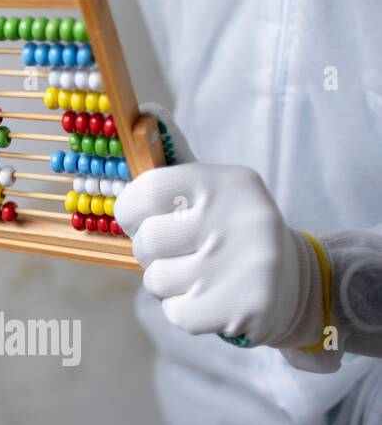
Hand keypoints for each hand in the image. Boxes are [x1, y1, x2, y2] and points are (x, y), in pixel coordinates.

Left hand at [116, 106, 324, 348]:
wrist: (295, 282)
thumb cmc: (230, 229)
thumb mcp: (211, 189)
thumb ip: (173, 157)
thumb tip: (144, 111)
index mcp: (227, 182)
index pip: (146, 190)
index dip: (130, 211)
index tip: (140, 219)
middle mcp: (238, 219)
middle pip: (147, 241)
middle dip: (151, 253)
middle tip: (180, 251)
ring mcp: (243, 265)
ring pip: (157, 280)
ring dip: (169, 283)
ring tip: (201, 274)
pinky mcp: (243, 306)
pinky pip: (175, 313)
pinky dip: (184, 311)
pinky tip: (210, 298)